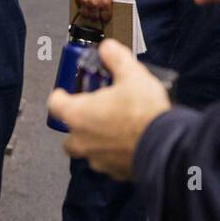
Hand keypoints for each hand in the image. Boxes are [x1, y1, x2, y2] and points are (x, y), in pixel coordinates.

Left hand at [47, 40, 170, 180]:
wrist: (164, 146)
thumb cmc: (143, 113)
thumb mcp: (131, 74)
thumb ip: (116, 58)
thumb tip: (109, 48)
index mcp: (78, 114)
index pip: (55, 104)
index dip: (60, 95)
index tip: (65, 92)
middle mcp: (82, 140)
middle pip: (69, 132)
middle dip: (78, 122)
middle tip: (94, 111)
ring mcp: (98, 158)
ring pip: (88, 149)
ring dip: (97, 138)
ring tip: (116, 125)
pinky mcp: (115, 171)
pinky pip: (108, 161)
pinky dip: (114, 152)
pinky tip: (129, 141)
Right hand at [74, 0, 118, 23]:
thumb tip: (113, 5)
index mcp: (105, 3)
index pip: (105, 17)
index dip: (105, 17)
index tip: (105, 16)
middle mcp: (95, 4)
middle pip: (94, 18)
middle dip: (96, 17)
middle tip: (97, 15)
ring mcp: (85, 1)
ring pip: (85, 15)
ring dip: (87, 14)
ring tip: (89, 12)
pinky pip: (79, 7)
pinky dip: (81, 7)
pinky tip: (84, 4)